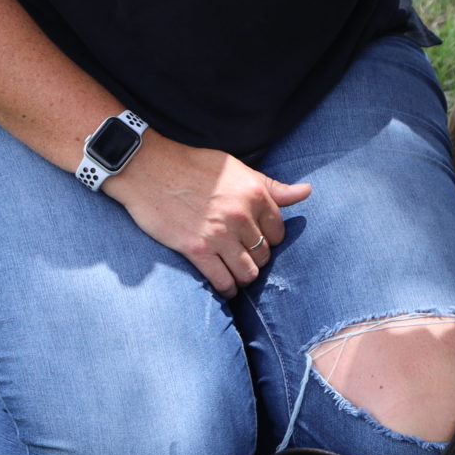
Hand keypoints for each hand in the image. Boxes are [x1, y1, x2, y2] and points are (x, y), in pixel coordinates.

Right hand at [104, 135, 311, 296]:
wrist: (148, 168)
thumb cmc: (192, 165)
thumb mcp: (236, 169)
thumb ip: (272, 187)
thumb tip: (306, 192)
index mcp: (254, 193)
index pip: (278, 231)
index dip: (268, 238)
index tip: (254, 238)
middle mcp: (241, 215)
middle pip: (264, 255)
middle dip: (255, 258)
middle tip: (241, 255)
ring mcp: (219, 234)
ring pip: (248, 273)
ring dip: (243, 276)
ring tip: (234, 272)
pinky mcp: (196, 249)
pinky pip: (222, 281)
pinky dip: (226, 289)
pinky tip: (223, 285)